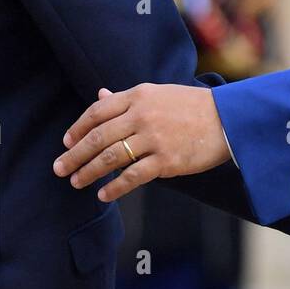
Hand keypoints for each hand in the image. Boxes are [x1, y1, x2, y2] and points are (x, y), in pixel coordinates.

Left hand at [52, 85, 230, 201]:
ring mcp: (154, 138)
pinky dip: (114, 187)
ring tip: (77, 182)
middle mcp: (142, 115)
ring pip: (110, 158)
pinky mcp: (166, 161)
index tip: (66, 142)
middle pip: (98, 137)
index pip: (98, 111)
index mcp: (139, 95)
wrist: (229, 120)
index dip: (78, 128)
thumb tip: (99, 95)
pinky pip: (132, 176)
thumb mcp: (158, 94)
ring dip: (89, 172)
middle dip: (75, 155)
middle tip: (60, 168)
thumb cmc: (192, 106)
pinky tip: (103, 194)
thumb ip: (126, 99)